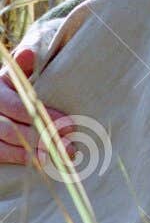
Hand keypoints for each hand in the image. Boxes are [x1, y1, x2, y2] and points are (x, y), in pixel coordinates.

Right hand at [0, 45, 77, 167]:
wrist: (17, 81)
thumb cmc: (28, 70)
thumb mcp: (28, 56)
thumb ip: (29, 55)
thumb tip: (27, 55)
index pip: (18, 105)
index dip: (43, 117)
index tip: (69, 125)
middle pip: (10, 130)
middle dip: (41, 140)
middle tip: (70, 148)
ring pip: (2, 148)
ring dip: (30, 157)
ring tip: (57, 161)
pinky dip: (18, 162)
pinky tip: (39, 168)